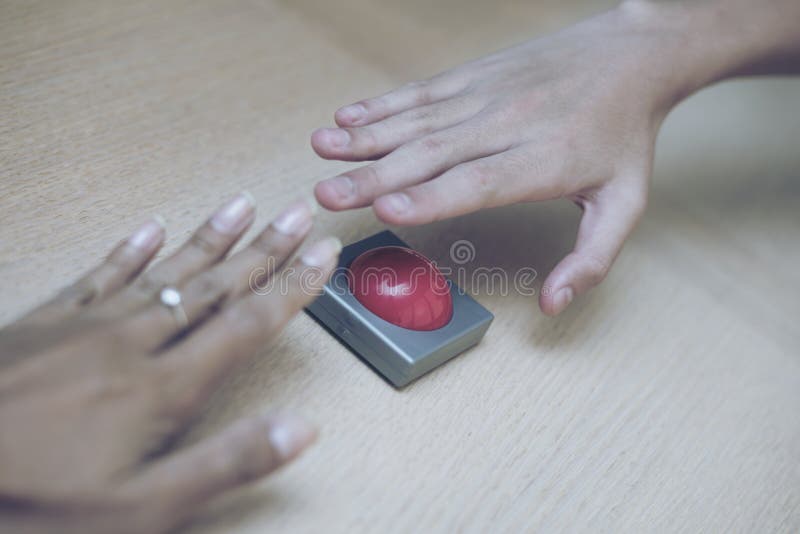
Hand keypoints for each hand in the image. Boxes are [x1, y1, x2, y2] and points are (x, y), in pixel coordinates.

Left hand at [0, 193, 340, 532]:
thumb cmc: (35, 502)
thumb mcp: (142, 509)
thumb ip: (225, 463)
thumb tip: (300, 429)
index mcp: (161, 388)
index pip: (246, 325)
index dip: (291, 287)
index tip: (321, 253)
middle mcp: (130, 345)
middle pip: (212, 287)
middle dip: (262, 250)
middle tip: (295, 213)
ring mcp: (84, 329)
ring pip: (162, 272)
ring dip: (207, 239)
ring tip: (241, 206)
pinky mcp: (41, 325)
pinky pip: (96, 277)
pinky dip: (127, 250)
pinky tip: (148, 228)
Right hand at [311, 4, 687, 314]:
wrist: (632, 56)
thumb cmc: (624, 134)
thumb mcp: (625, 202)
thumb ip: (591, 258)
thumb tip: (553, 303)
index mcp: (544, 161)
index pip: (478, 182)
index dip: (430, 198)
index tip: (384, 209)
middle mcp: (508, 125)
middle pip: (433, 154)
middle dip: (374, 176)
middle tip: (327, 195)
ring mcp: (487, 96)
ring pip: (418, 120)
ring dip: (366, 137)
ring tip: (322, 149)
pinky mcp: (475, 76)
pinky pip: (423, 92)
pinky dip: (383, 105)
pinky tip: (350, 116)